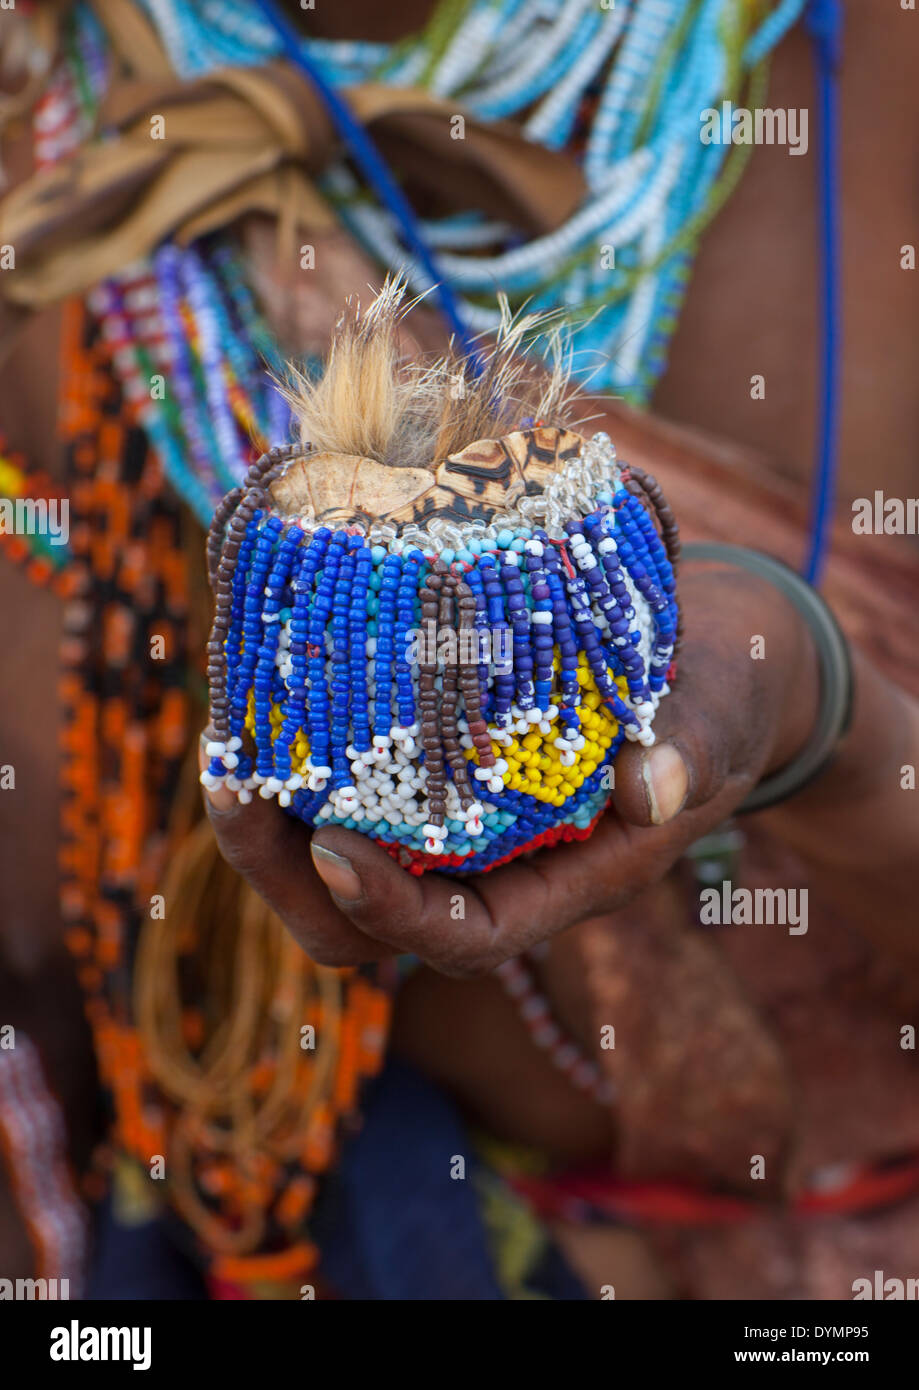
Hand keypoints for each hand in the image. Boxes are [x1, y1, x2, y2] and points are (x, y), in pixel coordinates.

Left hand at [201, 561, 818, 975]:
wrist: (704, 659)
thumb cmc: (715, 699)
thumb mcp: (719, 720)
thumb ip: (697, 752)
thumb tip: (657, 787)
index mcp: (558, 882)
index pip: (461, 936)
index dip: (393, 914)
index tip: (339, 852)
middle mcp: (489, 864)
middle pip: (365, 918)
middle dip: (290, 873)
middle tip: (236, 788)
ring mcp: (451, 816)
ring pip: (336, 852)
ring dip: (271, 813)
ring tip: (227, 737)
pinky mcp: (427, 759)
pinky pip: (345, 779)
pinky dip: (298, 750)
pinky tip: (265, 685)